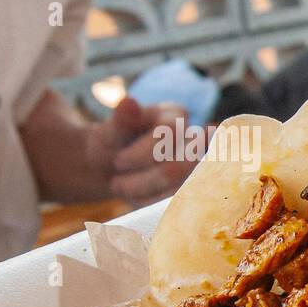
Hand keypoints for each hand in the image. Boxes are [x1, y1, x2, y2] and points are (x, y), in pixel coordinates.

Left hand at [86, 97, 203, 205]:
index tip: (118, 162)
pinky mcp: (191, 188)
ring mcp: (196, 166)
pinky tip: (135, 199)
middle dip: (142, 180)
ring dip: (144, 193)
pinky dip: (151, 203)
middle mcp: (192, 138)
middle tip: (116, 184)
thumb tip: (128, 103)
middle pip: (177, 166)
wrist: (112, 169)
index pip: (169, 133)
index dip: (141, 153)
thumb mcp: (111, 131)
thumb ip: (121, 119)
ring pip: (178, 188)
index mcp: (175, 115)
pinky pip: (178, 203)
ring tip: (122, 189)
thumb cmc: (114, 145)